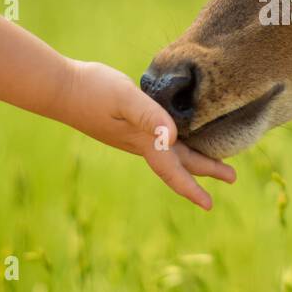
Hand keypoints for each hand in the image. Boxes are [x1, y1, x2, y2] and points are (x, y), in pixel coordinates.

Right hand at [57, 58, 235, 208]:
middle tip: (231, 177)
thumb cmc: (93, 91)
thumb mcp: (125, 98)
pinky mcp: (124, 124)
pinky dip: (176, 143)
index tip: (210, 204)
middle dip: (205, 170)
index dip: (193, 187)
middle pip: (178, 163)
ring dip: (192, 158)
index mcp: (143, 142)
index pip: (174, 170)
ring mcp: (130, 135)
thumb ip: (148, 116)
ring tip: (211, 160)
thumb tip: (172, 138)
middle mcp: (139, 143)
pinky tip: (177, 134)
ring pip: (170, 152)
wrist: (59, 87)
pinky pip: (158, 139)